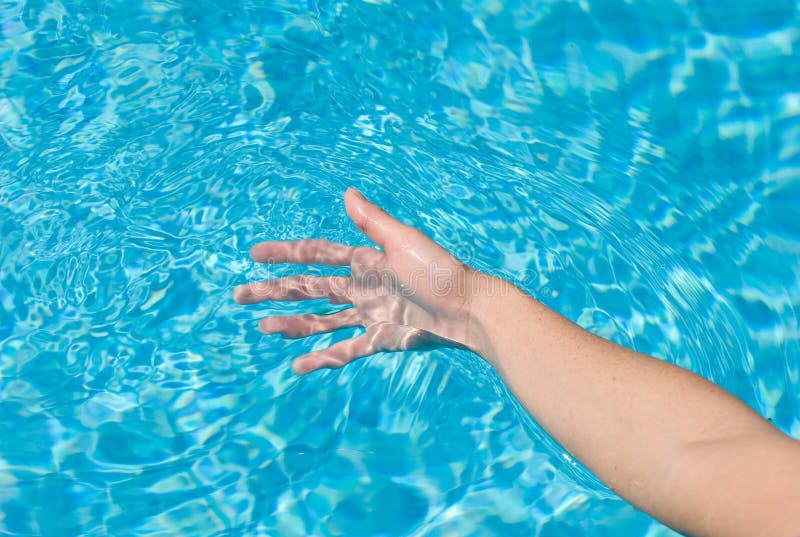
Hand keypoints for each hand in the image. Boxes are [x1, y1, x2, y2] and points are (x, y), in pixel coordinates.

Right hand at [233, 188, 491, 373]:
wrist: (468, 309)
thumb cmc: (440, 271)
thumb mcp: (405, 242)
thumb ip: (373, 222)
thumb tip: (347, 193)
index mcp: (365, 260)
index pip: (315, 254)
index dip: (284, 254)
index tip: (254, 254)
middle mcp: (362, 286)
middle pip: (308, 289)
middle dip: (274, 291)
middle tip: (239, 295)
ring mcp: (369, 314)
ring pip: (320, 320)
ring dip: (291, 324)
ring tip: (263, 328)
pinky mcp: (381, 338)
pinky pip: (345, 349)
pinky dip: (322, 358)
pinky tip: (299, 366)